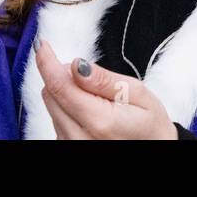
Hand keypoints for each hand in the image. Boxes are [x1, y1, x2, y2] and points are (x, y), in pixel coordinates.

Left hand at [34, 41, 177, 138]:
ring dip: (65, 93)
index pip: (60, 86)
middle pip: (51, 94)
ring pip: (52, 106)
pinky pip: (56, 120)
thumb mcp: (137, 93)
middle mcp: (80, 137)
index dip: (47, 62)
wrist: (154, 150)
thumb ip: (104, 80)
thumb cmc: (150, 125)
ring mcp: (71, 145)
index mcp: (99, 121)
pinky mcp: (67, 147)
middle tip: (88, 75)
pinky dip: (67, 108)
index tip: (43, 45)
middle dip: (63, 76)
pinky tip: (89, 111)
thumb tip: (76, 65)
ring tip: (96, 97)